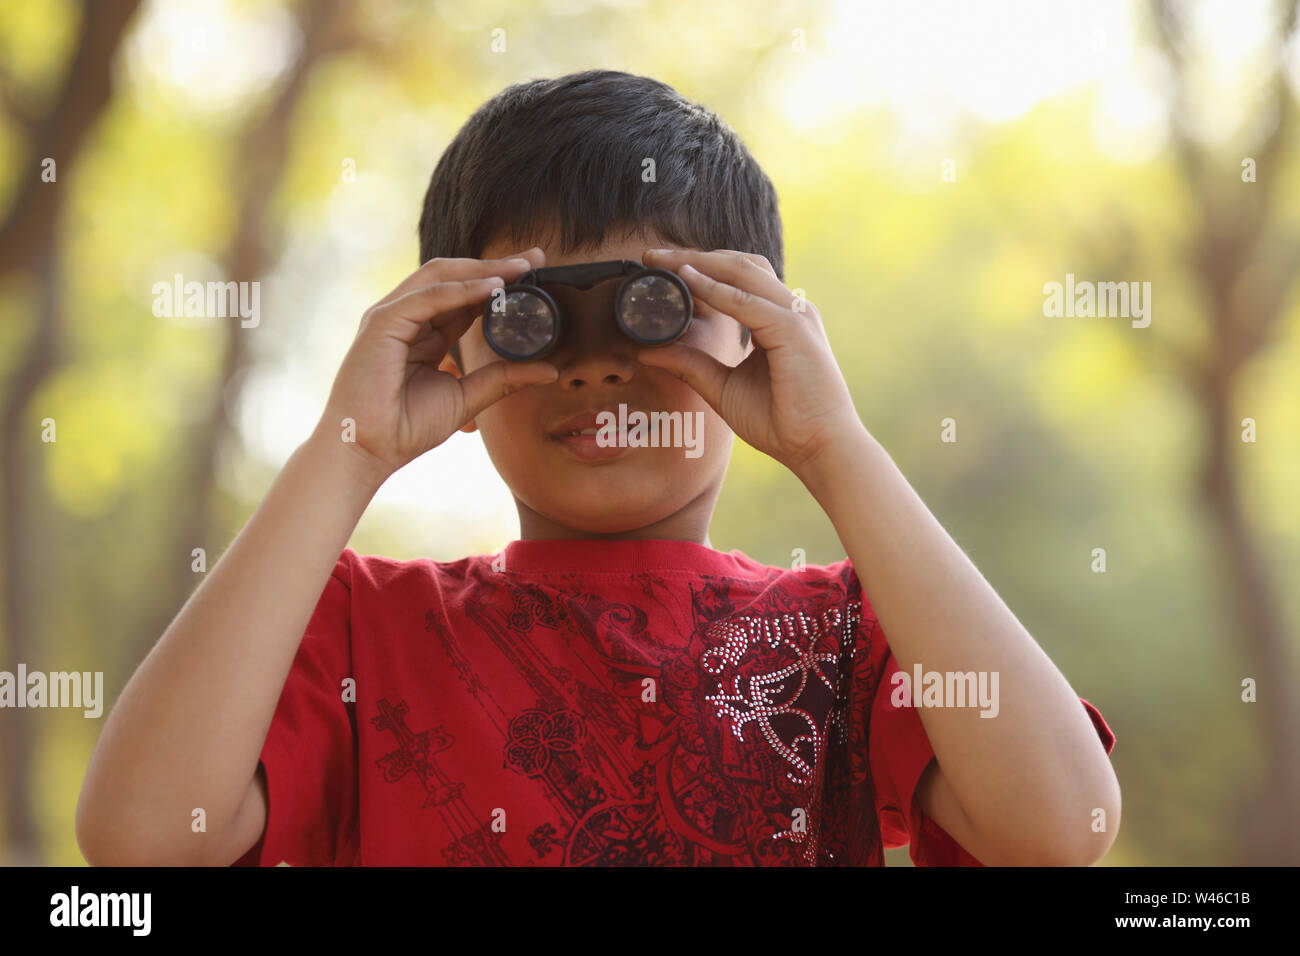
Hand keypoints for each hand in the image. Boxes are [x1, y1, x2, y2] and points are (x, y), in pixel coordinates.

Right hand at [314, 248, 557, 481]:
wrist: (367, 451)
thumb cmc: (406, 428)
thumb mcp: (467, 397)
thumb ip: (504, 379)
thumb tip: (549, 371)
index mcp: (424, 333)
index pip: (465, 297)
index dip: (499, 282)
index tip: (536, 274)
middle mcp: (407, 318)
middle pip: (454, 277)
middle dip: (495, 266)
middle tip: (535, 258)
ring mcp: (391, 316)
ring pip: (440, 277)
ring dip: (482, 270)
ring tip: (520, 268)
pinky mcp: (382, 323)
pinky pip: (427, 297)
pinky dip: (461, 289)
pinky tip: (492, 287)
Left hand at [636, 249, 863, 478]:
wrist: (819, 449)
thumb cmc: (781, 423)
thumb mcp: (723, 387)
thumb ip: (690, 365)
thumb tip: (647, 352)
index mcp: (778, 319)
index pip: (737, 278)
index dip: (698, 267)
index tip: (658, 266)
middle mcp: (789, 310)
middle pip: (739, 265)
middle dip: (693, 256)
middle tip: (651, 255)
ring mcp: (795, 317)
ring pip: (743, 272)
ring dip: (701, 263)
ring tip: (665, 262)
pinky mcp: (794, 331)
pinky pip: (748, 303)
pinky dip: (716, 290)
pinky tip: (689, 282)